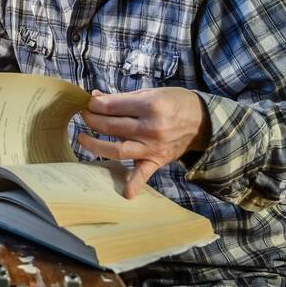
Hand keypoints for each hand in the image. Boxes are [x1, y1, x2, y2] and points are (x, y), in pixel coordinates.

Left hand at [77, 87, 211, 198]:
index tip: (87, 103)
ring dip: (95, 145)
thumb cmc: (173, 102)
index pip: (112, 106)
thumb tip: (95, 97)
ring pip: (117, 149)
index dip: (94, 104)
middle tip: (84, 116)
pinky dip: (134, 184)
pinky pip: (144, 174)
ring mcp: (153, 146)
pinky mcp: (157, 160)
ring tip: (82, 138)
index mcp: (150, 105)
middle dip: (91, 120)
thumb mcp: (150, 93)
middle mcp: (151, 127)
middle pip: (110, 127)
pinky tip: (125, 193)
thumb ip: (122, 98)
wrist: (202, 121)